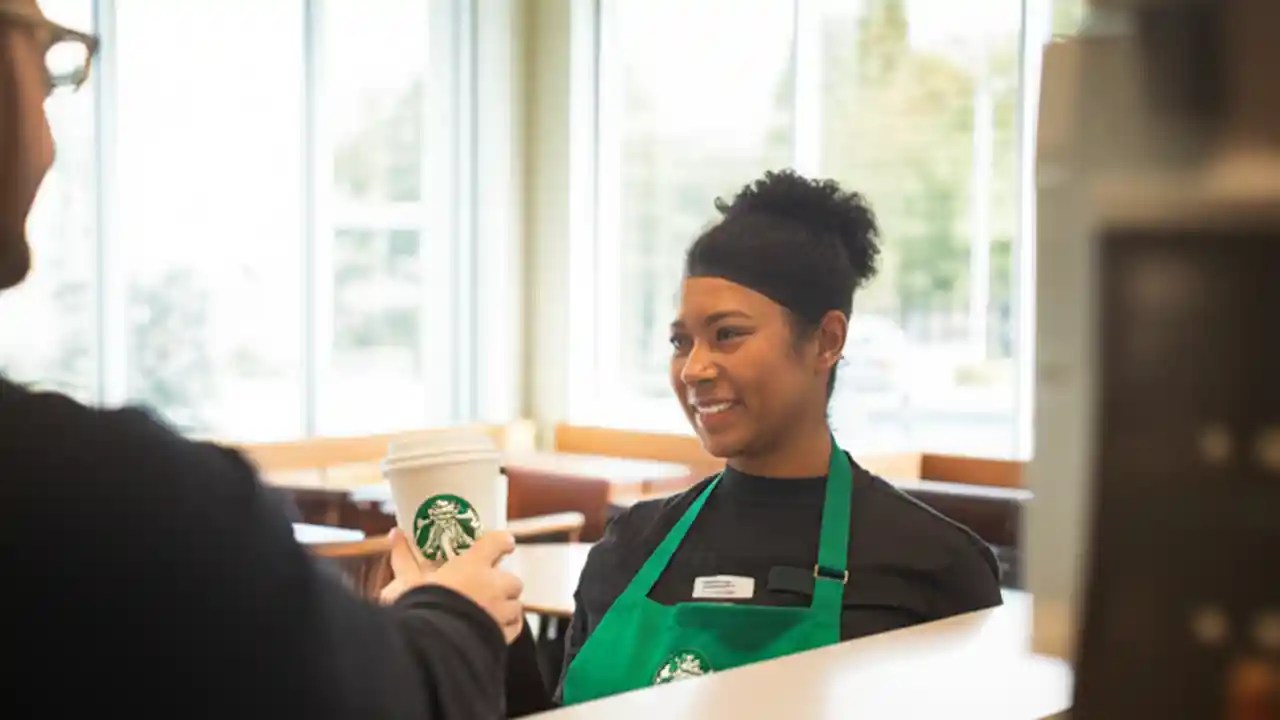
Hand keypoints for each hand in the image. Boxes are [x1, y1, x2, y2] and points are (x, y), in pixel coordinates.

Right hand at [380, 528, 524, 643]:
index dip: (502, 542)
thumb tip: (396, 533)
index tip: (504, 544)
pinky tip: (494, 629)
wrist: (429, 649)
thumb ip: (403, 557)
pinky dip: (507, 627)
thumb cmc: (418, 609)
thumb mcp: (406, 581)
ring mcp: (500, 613)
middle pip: (512, 580)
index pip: (497, 543)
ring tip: (491, 611)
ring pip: (515, 605)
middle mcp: (493, 586)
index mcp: (473, 566)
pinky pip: (513, 628)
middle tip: (488, 587)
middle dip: (503, 583)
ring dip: (507, 607)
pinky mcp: (501, 636)